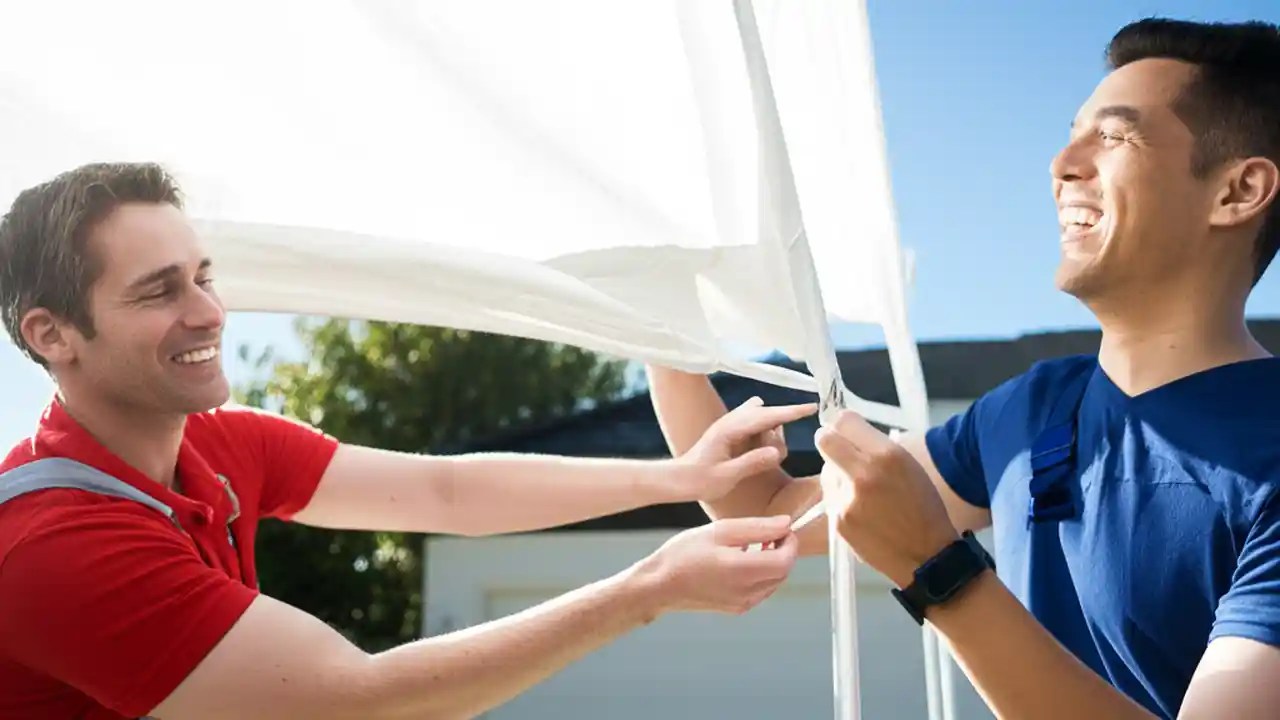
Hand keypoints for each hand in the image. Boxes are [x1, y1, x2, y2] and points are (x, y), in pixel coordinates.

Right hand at [636, 515, 798, 614]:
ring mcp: (743, 603)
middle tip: (769, 533)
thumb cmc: (684, 553)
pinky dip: (761, 574)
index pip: (786, 560)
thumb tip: (786, 524)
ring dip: (773, 563)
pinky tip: (742, 560)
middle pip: (783, 572)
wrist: (659, 585)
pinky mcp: (737, 608)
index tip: (781, 528)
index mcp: (743, 571)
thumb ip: (757, 527)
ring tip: (754, 544)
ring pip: (774, 582)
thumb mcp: (720, 531)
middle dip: (783, 551)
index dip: (790, 542)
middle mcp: (747, 592)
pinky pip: (761, 590)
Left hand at [670, 397, 816, 502]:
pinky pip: (756, 422)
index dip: (791, 412)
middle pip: (768, 413)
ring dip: (771, 432)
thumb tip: (777, 451)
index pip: (767, 416)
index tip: (812, 407)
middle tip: (777, 452)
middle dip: (783, 424)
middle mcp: (731, 421)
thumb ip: (751, 463)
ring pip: (763, 417)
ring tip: (763, 456)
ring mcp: (731, 423)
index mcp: (730, 430)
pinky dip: (765, 430)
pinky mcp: (732, 429)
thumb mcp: (726, 476)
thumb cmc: (699, 480)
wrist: (679, 479)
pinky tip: (762, 446)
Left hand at [815, 411, 958, 587]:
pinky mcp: (838, 521)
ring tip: (862, 491)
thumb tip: (847, 431)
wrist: (927, 556)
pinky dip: (841, 499)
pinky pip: (831, 497)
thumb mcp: (909, 466)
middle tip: (839, 451)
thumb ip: (876, 446)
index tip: (847, 431)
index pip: (845, 420)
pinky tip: (862, 511)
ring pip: (826, 471)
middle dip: (830, 442)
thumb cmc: (923, 508)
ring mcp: (847, 499)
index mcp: (888, 455)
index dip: (844, 424)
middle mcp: (864, 474)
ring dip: (837, 474)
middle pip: (825, 440)